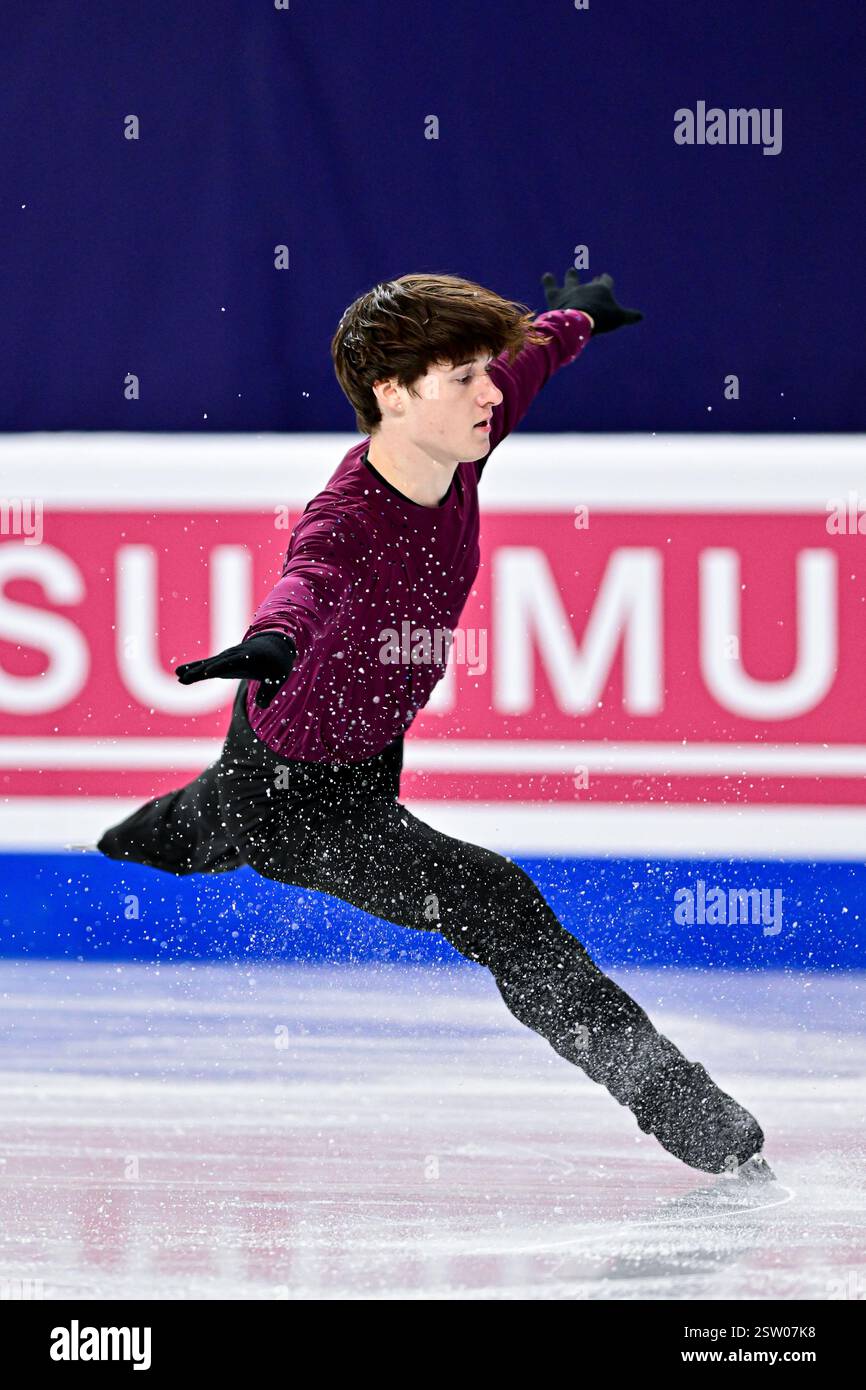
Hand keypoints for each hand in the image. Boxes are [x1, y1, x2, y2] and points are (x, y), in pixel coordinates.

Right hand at [175, 631, 296, 708]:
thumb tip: (262, 706)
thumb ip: (269, 692)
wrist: (274, 646)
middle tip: (184, 678)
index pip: (232, 662)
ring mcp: (228, 657)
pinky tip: (180, 674)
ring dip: (193, 670)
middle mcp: (235, 655)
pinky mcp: (223, 661)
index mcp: (250, 657)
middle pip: (215, 663)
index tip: (205, 674)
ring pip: (208, 663)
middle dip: (200, 670)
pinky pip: (207, 665)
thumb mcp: (278, 678)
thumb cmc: (278, 664)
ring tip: (178, 676)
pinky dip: (194, 669)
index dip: (219, 667)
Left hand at [541, 269, 642, 334]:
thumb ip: (630, 316)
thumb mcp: (619, 318)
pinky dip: (548, 281)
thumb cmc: (601, 318)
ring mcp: (570, 290)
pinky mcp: (556, 296)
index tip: (606, 278)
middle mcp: (585, 286)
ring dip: (571, 276)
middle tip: (595, 278)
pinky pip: (551, 286)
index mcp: (602, 289)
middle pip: (591, 282)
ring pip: (571, 280)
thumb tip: (641, 316)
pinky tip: (547, 276)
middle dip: (593, 281)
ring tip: (571, 270)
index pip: (606, 282)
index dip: (606, 281)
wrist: (579, 319)